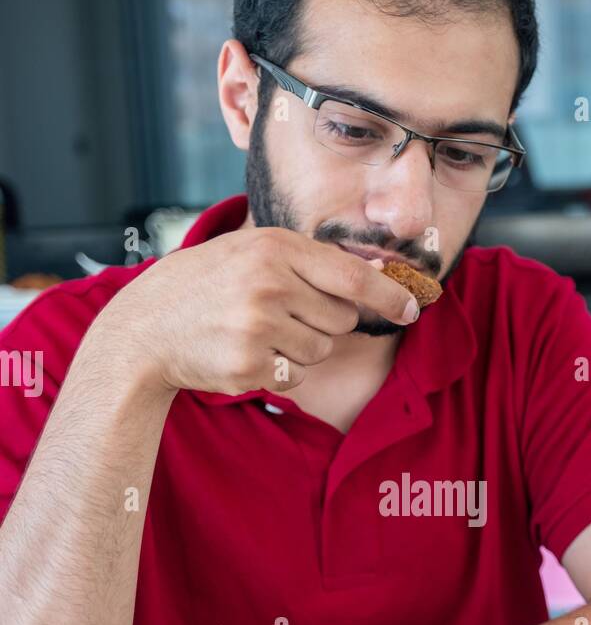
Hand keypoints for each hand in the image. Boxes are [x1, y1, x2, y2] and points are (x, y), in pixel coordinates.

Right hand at [97, 226, 418, 396]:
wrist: (144, 328)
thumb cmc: (205, 286)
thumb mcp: (249, 251)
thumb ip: (304, 261)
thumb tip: (374, 280)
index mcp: (274, 248)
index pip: (352, 275)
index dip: (387, 296)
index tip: (411, 308)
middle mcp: (269, 284)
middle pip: (341, 319)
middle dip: (321, 322)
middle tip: (280, 314)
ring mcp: (257, 327)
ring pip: (321, 351)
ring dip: (299, 349)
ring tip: (256, 332)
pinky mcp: (249, 366)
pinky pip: (294, 376)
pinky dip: (278, 371)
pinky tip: (244, 353)